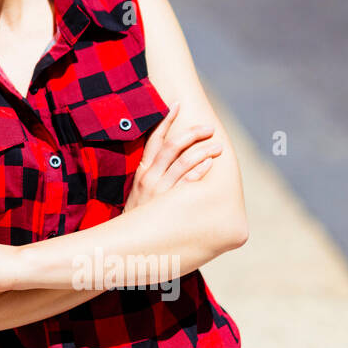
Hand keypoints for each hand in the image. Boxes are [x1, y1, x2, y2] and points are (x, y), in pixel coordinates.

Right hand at [124, 99, 223, 213]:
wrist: (130, 242)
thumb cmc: (141, 214)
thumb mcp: (140, 190)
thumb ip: (153, 172)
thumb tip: (170, 155)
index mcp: (143, 170)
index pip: (154, 138)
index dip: (166, 120)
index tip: (177, 104)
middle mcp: (150, 177)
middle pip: (172, 146)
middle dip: (192, 133)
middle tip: (209, 128)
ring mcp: (160, 190)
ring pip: (183, 161)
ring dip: (202, 150)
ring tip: (216, 146)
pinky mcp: (170, 204)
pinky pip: (187, 183)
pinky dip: (199, 170)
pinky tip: (209, 164)